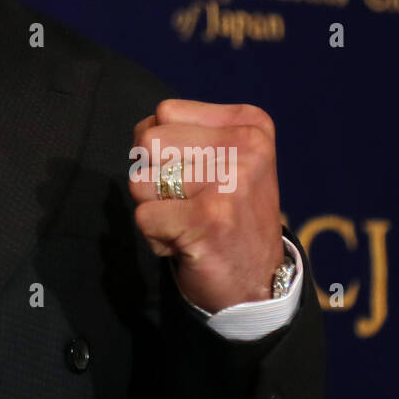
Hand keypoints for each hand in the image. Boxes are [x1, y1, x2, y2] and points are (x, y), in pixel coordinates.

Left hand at [129, 99, 281, 312]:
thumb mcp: (222, 158)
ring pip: (139, 181)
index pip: (164, 113)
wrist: (259, 285)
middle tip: (187, 203)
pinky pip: (143, 217)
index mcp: (250, 124)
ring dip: (154, 209)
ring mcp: (231, 182)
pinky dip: (155, 238)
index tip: (197, 177)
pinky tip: (188, 244)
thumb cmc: (227, 213)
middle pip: (148, 141)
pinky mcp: (210, 219)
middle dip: (152, 177)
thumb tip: (141, 137)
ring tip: (190, 223)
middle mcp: (247, 147)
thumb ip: (182, 133)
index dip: (162, 149)